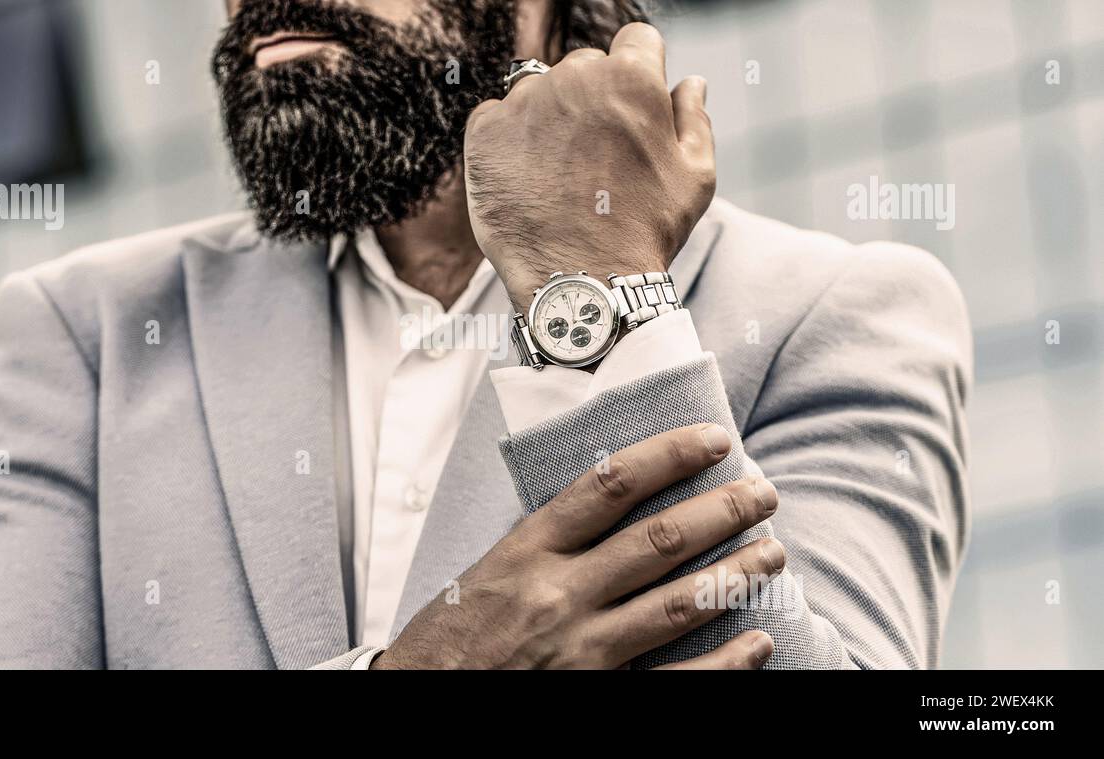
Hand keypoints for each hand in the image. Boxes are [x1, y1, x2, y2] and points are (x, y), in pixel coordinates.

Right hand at [372, 423, 783, 668]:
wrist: (416, 698)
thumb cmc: (452, 636)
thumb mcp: (488, 570)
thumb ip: (549, 541)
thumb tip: (617, 502)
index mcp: (527, 551)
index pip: (611, 486)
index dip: (670, 455)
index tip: (712, 438)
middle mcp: (558, 594)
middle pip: (660, 540)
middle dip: (723, 510)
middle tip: (763, 492)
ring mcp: (581, 650)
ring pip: (678, 603)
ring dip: (736, 575)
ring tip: (773, 552)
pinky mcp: (596, 695)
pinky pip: (677, 679)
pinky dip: (725, 662)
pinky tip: (758, 641)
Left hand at [463, 23, 715, 312]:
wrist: (579, 282)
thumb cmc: (645, 233)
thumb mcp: (695, 178)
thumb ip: (694, 118)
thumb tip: (689, 82)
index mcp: (632, 78)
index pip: (637, 41)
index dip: (640, 73)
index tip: (632, 110)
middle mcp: (575, 78)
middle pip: (586, 66)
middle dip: (594, 98)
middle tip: (597, 156)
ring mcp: (525, 103)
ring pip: (538, 88)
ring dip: (549, 116)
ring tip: (559, 173)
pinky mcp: (485, 132)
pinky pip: (496, 116)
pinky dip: (508, 140)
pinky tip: (527, 178)